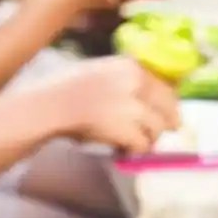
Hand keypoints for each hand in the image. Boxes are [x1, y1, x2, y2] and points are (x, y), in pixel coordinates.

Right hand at [45, 57, 179, 153]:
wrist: (48, 106)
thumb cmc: (65, 89)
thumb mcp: (101, 71)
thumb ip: (125, 80)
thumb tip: (147, 97)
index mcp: (130, 66)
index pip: (165, 86)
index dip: (168, 104)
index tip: (169, 114)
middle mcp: (136, 83)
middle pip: (168, 108)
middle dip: (165, 123)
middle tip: (160, 134)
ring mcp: (133, 106)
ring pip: (157, 129)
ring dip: (146, 139)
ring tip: (132, 143)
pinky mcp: (127, 129)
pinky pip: (142, 145)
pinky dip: (134, 151)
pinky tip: (122, 150)